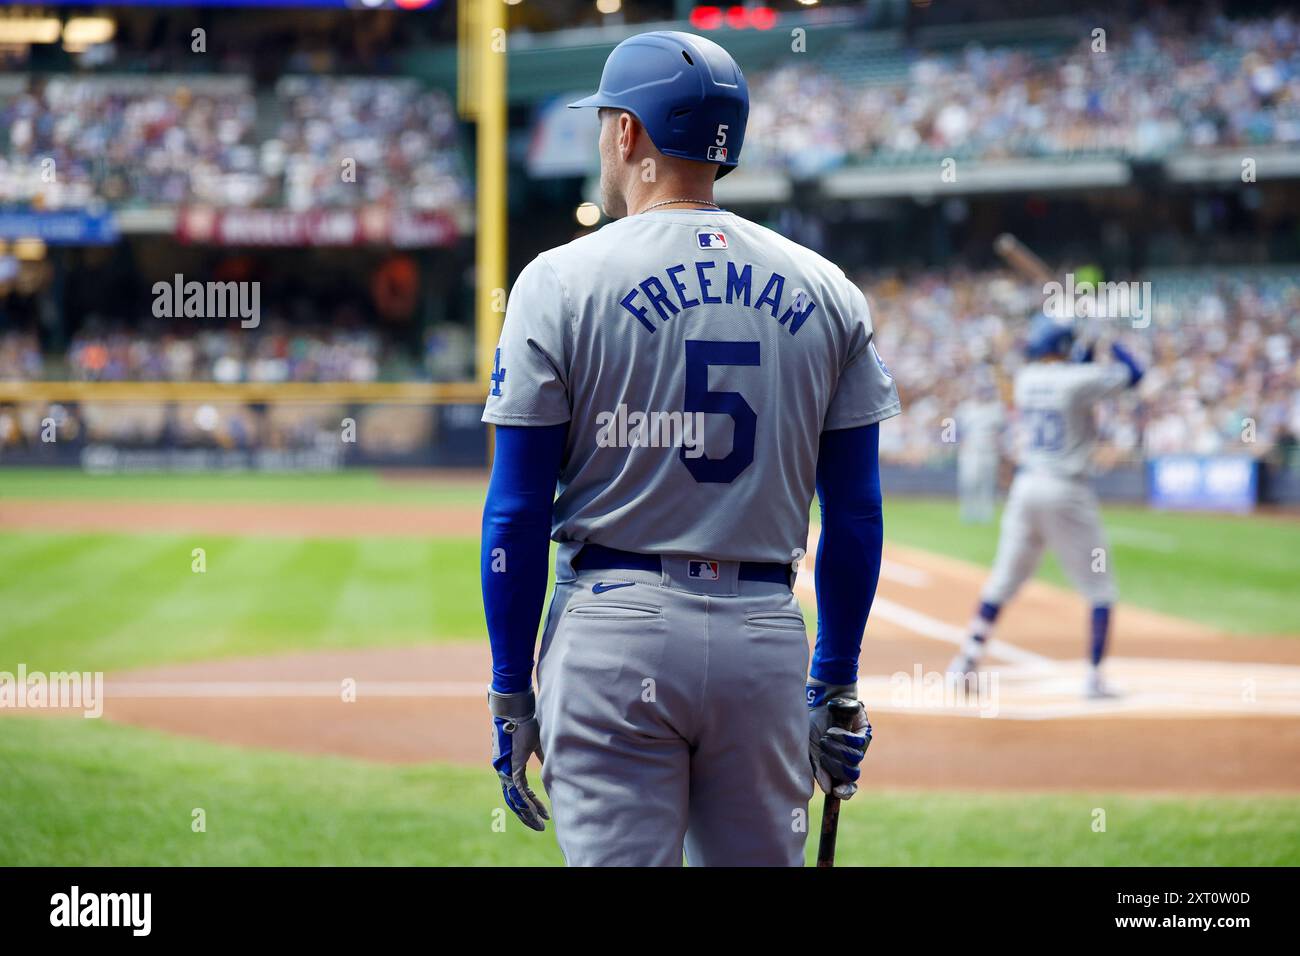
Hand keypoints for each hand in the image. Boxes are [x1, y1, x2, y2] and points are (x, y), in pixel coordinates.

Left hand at [488, 689, 548, 830]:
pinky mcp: (510, 766)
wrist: (516, 707)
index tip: (544, 814)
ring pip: (515, 799)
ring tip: (540, 825)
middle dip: (527, 816)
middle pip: (514, 800)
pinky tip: (538, 811)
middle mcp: (504, 770)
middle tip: (540, 827)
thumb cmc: (527, 721)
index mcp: (510, 765)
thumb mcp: (538, 743)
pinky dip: (529, 802)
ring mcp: (505, 769)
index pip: (519, 792)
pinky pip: (519, 790)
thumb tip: (555, 769)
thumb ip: (544, 758)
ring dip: (528, 813)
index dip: (531, 804)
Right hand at [807, 681, 871, 799]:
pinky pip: (858, 744)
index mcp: (837, 767)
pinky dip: (844, 738)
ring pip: (854, 759)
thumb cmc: (814, 727)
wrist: (820, 704)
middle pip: (851, 775)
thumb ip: (818, 769)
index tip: (836, 791)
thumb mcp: (810, 749)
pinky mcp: (864, 734)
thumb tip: (827, 789)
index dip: (845, 792)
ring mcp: (859, 748)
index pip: (847, 787)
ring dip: (837, 748)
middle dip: (835, 765)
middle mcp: (849, 760)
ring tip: (827, 736)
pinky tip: (835, 730)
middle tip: (823, 752)